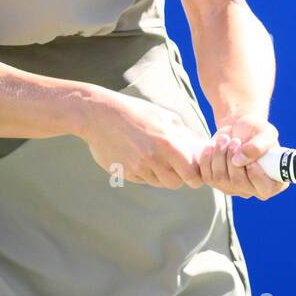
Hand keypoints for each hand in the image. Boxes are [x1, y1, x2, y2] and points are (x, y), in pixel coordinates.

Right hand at [80, 90, 208, 189]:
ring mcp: (136, 168)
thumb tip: (196, 147)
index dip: (195, 177)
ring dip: (161, 175)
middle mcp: (152, 159)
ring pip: (157, 182)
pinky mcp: (123, 173)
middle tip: (177, 168)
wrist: (99, 115)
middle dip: (179, 178)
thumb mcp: (163, 116)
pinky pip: (141, 179)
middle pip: (174, 183)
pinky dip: (145, 173)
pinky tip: (140, 157)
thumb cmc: (135, 111)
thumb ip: (182, 133)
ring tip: (156, 158)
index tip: (196, 175)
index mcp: (167, 143)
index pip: (190, 173)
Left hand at [201, 114, 287, 200]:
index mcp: (273, 181)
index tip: (251, 159)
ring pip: (220, 179)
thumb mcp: (265, 133)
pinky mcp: (217, 184)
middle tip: (233, 141)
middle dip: (232, 158)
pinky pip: (207, 177)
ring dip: (219, 155)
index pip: (265, 189)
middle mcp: (254, 189)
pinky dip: (206, 160)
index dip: (256, 175)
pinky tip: (211, 147)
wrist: (240, 129)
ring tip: (224, 139)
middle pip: (238, 183)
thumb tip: (239, 160)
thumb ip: (258, 146)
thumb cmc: (257, 132)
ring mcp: (235, 189)